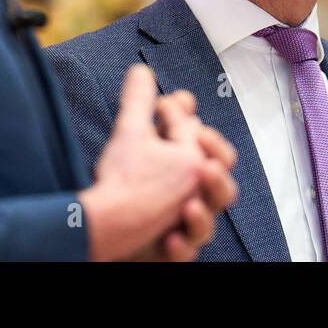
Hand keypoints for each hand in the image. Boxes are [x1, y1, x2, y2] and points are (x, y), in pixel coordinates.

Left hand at [80, 66, 235, 260]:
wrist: (103, 221)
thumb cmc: (125, 180)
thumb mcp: (132, 135)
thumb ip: (143, 104)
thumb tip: (143, 71)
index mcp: (190, 172)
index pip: (217, 156)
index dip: (213, 144)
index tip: (197, 132)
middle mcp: (193, 201)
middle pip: (224, 194)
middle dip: (219, 180)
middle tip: (205, 168)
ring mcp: (183, 230)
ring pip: (208, 228)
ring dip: (203, 215)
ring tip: (189, 204)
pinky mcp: (168, 254)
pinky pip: (184, 256)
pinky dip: (181, 247)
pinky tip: (170, 237)